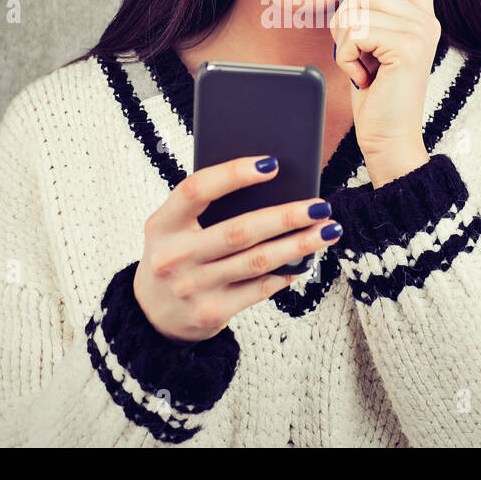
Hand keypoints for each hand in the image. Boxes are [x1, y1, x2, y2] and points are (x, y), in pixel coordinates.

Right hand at [132, 154, 341, 346]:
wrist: (152, 316)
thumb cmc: (174, 255)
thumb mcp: (173, 228)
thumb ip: (205, 207)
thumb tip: (269, 182)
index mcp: (163, 224)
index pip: (197, 190)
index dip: (234, 174)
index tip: (272, 163)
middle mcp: (174, 257)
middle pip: (239, 230)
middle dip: (286, 216)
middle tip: (320, 205)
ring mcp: (193, 288)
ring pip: (257, 261)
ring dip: (299, 244)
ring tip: (328, 230)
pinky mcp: (212, 313)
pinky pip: (259, 289)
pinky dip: (287, 272)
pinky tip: (306, 260)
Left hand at [330, 0, 439, 175]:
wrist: (389, 138)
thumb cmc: (376, 95)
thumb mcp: (373, 46)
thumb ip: (373, 14)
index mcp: (422, 17)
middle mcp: (427, 20)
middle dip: (345, 21)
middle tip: (358, 55)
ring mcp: (420, 32)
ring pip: (357, 8)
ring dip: (344, 41)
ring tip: (362, 66)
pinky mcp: (407, 47)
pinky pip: (356, 31)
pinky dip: (347, 56)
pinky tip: (363, 76)